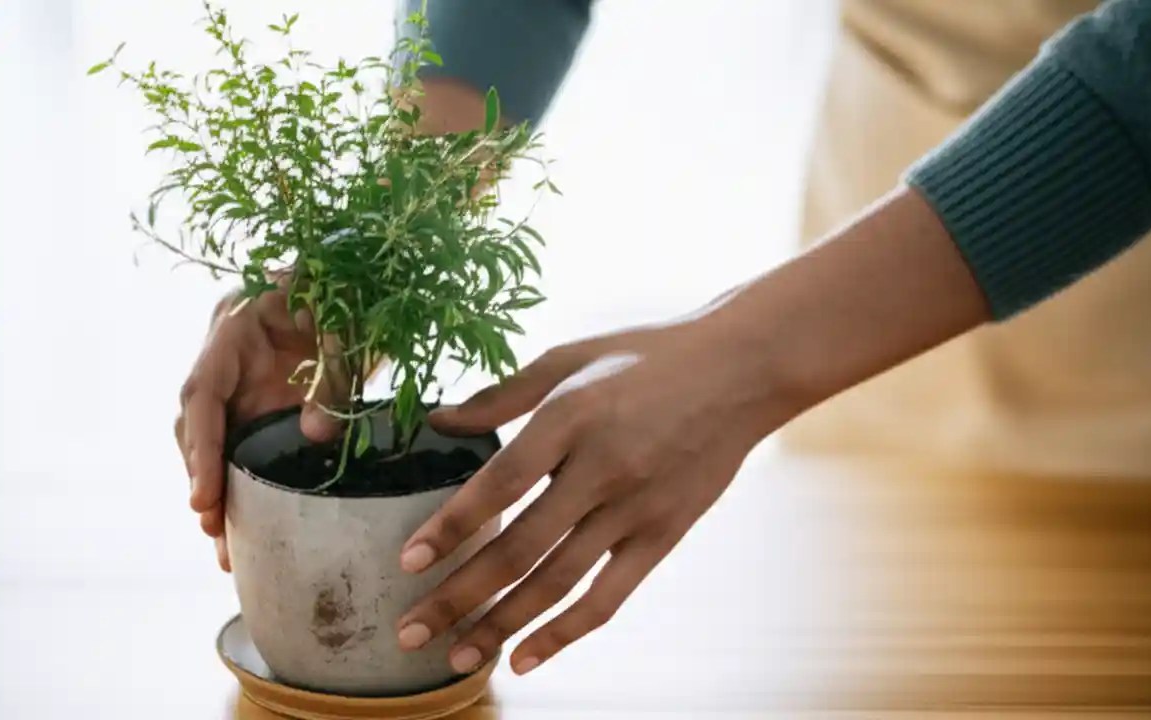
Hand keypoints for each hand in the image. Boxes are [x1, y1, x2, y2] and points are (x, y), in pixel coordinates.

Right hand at [173, 288, 340, 570]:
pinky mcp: (259, 404)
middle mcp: (225, 361)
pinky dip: (244, 486)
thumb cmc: (349, 289)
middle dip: (203, 481)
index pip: (202, 394)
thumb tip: (316, 435)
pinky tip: (251, 528)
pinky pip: (243, 448)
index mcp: (233, 326)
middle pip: (198, 428)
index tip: (202, 497)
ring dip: (220, 494)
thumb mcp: (346, 322)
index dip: (200, 448)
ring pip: (215, 444)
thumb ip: (331, 373)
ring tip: (230, 551)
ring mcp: (240, 384)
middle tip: (216, 532)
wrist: (361, 281)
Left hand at [394, 318, 787, 675]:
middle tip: (410, 631)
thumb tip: (441, 421)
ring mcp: (635, 508)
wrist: (741, 370)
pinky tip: (526, 657)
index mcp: (571, 417)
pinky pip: (609, 596)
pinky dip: (566, 633)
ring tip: (457, 657)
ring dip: (501, 624)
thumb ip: (504, 394)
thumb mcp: (571, 356)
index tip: (409, 561)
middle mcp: (601, 468)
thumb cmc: (649, 355)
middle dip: (458, 595)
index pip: (499, 485)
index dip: (451, 527)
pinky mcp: (664, 535)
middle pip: (519, 547)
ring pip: (557, 582)